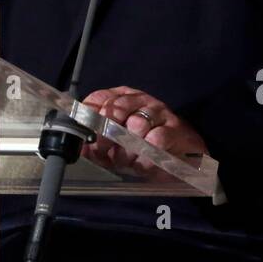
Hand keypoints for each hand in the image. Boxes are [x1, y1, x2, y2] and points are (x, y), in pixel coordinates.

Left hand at [79, 86, 207, 177]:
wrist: (182, 157)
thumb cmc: (144, 148)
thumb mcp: (117, 147)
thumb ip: (98, 146)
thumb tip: (80, 150)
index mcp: (122, 99)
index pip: (100, 98)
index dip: (90, 118)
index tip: (86, 137)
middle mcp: (139, 100)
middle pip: (117, 108)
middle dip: (107, 134)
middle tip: (105, 152)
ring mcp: (158, 111)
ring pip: (137, 124)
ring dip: (128, 149)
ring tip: (128, 160)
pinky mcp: (175, 128)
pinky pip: (156, 140)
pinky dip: (146, 156)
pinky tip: (143, 164)